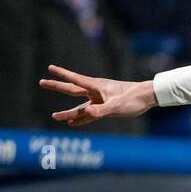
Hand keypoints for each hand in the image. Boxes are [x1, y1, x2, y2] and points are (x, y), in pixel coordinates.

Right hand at [40, 65, 156, 126]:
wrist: (147, 97)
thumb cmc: (133, 99)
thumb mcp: (117, 106)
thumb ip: (101, 110)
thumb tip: (87, 112)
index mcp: (96, 87)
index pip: (75, 80)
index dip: (62, 74)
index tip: (50, 67)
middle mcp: (96, 92)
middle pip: (72, 90)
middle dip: (57, 87)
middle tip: (41, 82)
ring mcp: (100, 100)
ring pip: (81, 107)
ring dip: (69, 113)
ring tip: (55, 116)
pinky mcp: (106, 108)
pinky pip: (91, 114)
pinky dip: (82, 119)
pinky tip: (73, 123)